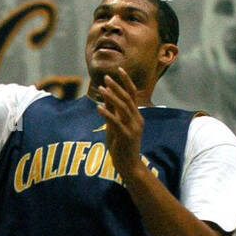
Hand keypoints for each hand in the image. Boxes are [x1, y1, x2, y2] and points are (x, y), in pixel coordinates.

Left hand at [95, 66, 142, 183]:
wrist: (129, 166)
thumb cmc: (121, 147)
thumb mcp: (115, 127)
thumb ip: (112, 113)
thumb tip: (105, 98)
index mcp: (136, 115)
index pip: (133, 94)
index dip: (126, 81)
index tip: (118, 69)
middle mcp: (137, 119)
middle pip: (128, 98)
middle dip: (116, 86)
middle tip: (106, 77)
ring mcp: (133, 128)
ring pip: (123, 108)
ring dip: (112, 97)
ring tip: (101, 89)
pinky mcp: (127, 136)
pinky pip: (117, 122)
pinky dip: (107, 114)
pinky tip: (98, 108)